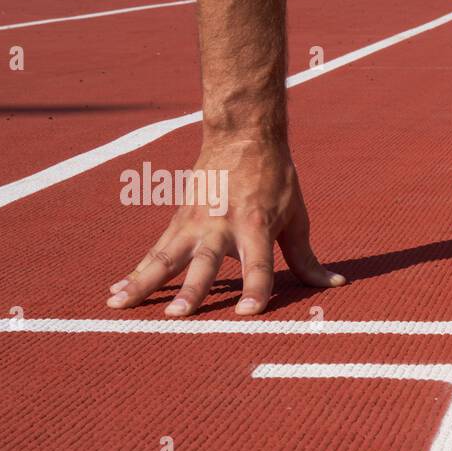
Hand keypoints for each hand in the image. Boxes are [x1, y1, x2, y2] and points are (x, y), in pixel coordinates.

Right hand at [106, 136, 343, 315]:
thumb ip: (306, 257)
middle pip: (204, 263)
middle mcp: (221, 225)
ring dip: (143, 283)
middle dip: (191, 290)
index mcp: (256, 225)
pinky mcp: (177, 221)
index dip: (255, 288)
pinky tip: (116, 292)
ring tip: (119, 306)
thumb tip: (335, 285)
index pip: (258, 265)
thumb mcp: (296, 217)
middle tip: (176, 316)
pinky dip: (136, 272)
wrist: (241, 134)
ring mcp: (194, 223)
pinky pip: (155, 252)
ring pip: (165, 258)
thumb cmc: (274, 180)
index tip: (247, 314)